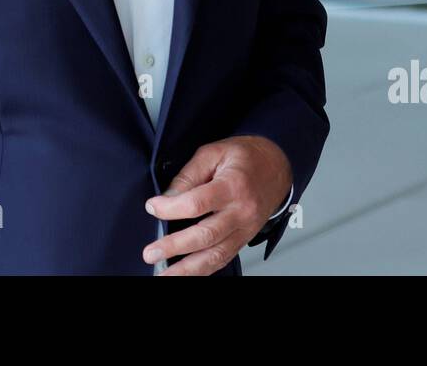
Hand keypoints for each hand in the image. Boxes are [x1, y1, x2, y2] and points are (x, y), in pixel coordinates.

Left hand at [143, 134, 291, 275]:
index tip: (152, 207)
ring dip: (187, 269)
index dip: (170, 208)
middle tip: (150, 252)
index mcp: (233, 185)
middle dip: (174, 247)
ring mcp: (245, 229)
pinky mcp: (244, 239)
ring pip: (215, 255)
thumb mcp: (213, 152)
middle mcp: (241, 211)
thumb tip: (167, 197)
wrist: (276, 166)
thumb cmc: (245, 157)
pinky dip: (203, 270)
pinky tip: (186, 274)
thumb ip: (189, 175)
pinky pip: (223, 259)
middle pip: (205, 235)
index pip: (197, 203)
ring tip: (164, 274)